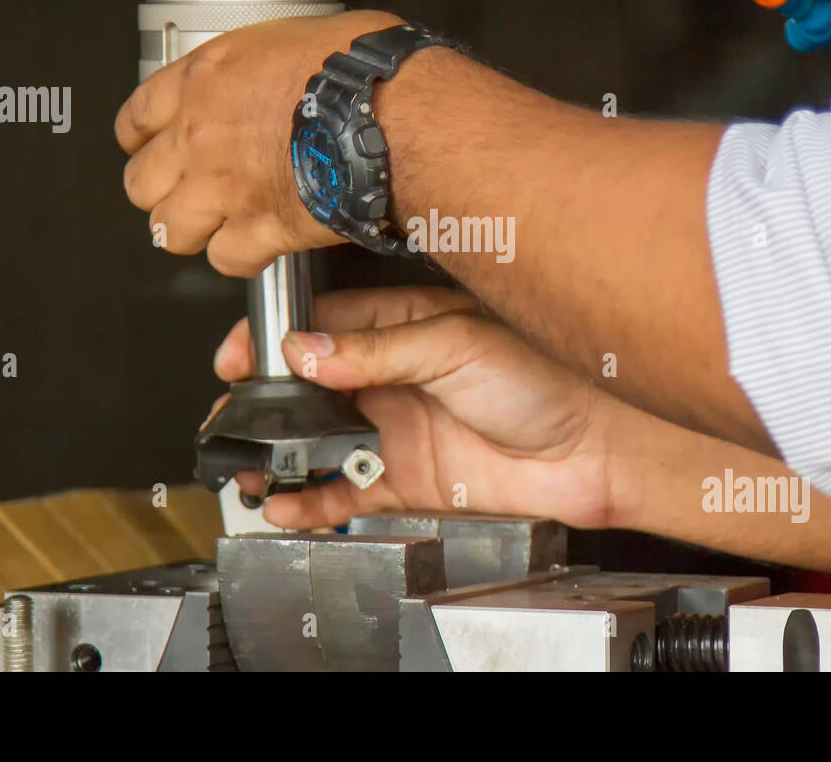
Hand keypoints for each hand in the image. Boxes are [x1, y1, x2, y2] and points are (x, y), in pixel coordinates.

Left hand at [115, 10, 403, 276]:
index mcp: (208, 78)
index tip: (149, 146)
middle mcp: (203, 135)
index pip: (136, 117)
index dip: (141, 139)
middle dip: (162, 190)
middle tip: (185, 190)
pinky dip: (242, 256)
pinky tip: (260, 244)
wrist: (396, 117)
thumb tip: (284, 67)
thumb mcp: (302, 33)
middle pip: (141, 182)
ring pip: (170, 229)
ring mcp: (226, 188)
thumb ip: (268, 61)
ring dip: (193, 229)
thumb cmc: (365, 70)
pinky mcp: (261, 230)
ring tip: (217, 224)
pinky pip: (227, 259)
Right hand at [210, 286, 620, 529]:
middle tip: (232, 421)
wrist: (597, 446)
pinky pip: (347, 489)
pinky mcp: (409, 478)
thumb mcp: (452, 345)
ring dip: (281, 456)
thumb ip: (374, 351)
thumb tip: (305, 351)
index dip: (273, 341)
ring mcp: (398, 427)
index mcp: (401, 326)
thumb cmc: (547, 374)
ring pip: (320, 442)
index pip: (320, 326)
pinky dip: (312, 500)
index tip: (236, 359)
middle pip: (309, 388)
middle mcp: (394, 375)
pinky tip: (286, 504)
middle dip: (265, 405)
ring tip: (248, 470)